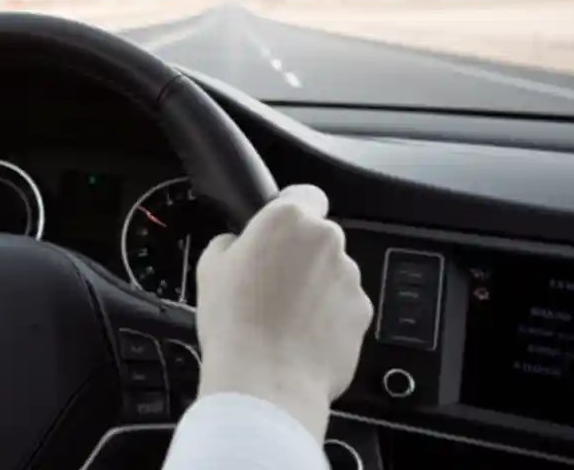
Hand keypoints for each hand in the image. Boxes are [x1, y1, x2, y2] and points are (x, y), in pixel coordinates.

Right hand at [193, 185, 373, 442]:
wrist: (266, 379)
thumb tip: (240, 245)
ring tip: (284, 315)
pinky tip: (301, 334)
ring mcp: (350, 277)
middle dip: (300, 254)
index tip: (278, 231)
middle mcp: (326, 241)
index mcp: (287, 219)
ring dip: (315, 285)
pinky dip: (328, 315)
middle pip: (318, 237)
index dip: (291, 210)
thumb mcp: (210, 268)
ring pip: (332, 271)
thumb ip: (232, 243)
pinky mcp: (363, 312)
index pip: (306, 194)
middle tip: (270, 282)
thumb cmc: (235, 322)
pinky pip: (343, 304)